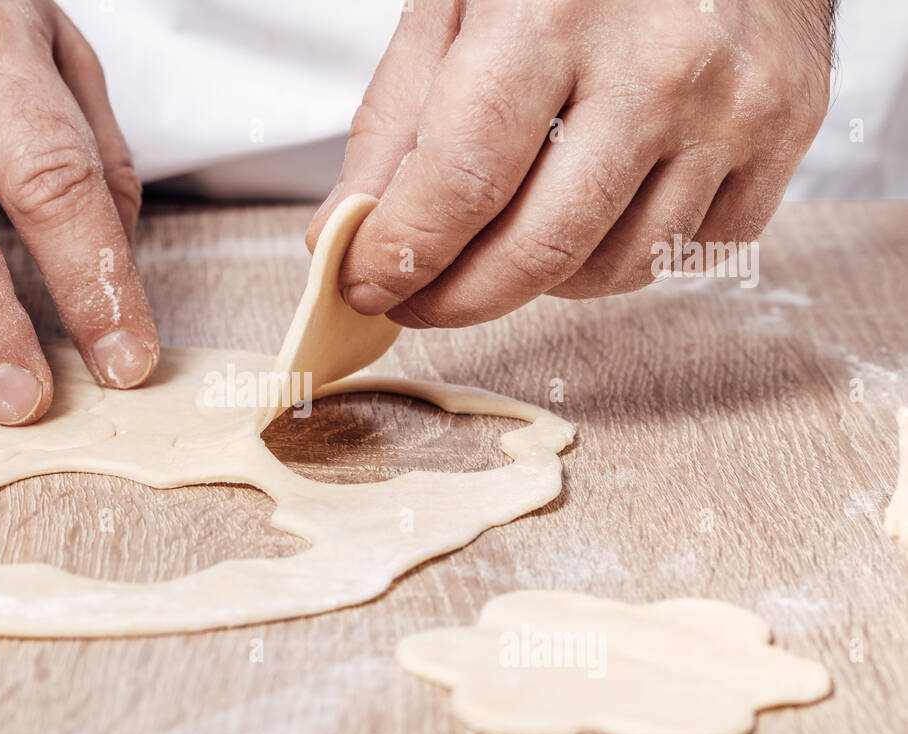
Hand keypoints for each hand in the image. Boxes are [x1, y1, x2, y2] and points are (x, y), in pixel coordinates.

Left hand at [308, 0, 833, 326]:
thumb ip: (397, 119)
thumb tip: (350, 232)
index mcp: (555, 14)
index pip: (462, 185)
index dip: (401, 256)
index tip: (363, 283)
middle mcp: (657, 67)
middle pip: (540, 250)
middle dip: (455, 300)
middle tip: (415, 299)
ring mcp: (733, 107)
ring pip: (618, 268)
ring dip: (540, 283)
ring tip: (504, 242)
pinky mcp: (787, 134)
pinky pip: (692, 252)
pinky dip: (626, 255)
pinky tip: (593, 211)